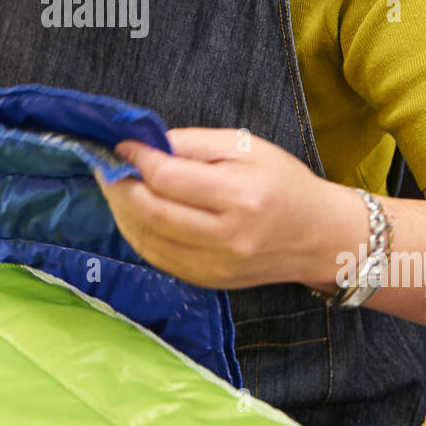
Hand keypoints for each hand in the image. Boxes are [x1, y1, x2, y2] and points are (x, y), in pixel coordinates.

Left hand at [95, 127, 348, 290]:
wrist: (319, 236)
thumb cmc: (283, 182)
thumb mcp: (246, 147)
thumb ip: (192, 144)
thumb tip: (144, 144)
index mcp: (240, 197)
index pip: (169, 179)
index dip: (136, 160)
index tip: (121, 144)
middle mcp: (227, 238)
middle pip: (151, 213)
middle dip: (118, 186)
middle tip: (105, 165)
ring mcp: (215, 266)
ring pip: (147, 239)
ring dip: (121, 210)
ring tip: (115, 185)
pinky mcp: (207, 281)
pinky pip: (157, 257)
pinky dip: (137, 232)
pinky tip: (132, 211)